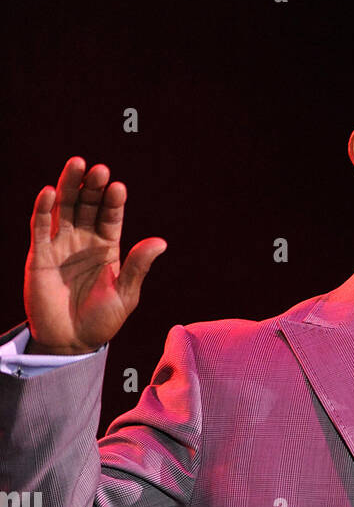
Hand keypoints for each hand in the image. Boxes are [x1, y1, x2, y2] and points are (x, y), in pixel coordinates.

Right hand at [23, 156, 166, 353]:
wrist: (72, 342)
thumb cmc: (102, 320)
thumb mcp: (125, 295)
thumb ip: (138, 267)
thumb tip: (161, 241)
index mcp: (107, 248)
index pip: (111, 217)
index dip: (114, 202)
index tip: (118, 187)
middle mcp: (84, 240)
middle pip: (88, 205)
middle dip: (93, 187)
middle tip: (100, 170)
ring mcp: (61, 245)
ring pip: (64, 207)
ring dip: (70, 186)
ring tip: (78, 165)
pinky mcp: (40, 254)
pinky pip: (40, 227)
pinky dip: (42, 209)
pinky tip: (48, 192)